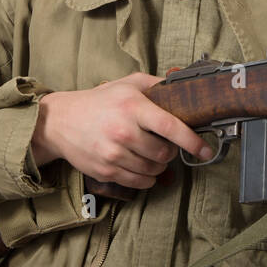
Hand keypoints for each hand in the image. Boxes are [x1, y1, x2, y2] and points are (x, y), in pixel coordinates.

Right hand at [30, 72, 213, 188]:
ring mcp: (113, 154)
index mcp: (133, 107)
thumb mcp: (128, 84)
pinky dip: (146, 177)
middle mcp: (123, 131)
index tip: (206, 149)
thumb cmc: (100, 101)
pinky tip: (140, 165)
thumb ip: (157, 84)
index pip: (171, 127)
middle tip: (163, 143)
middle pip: (164, 153)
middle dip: (170, 151)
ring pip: (154, 170)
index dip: (192, 141)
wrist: (61, 121)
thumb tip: (184, 85)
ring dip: (158, 165)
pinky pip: (139, 182)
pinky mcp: (105, 171)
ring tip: (149, 153)